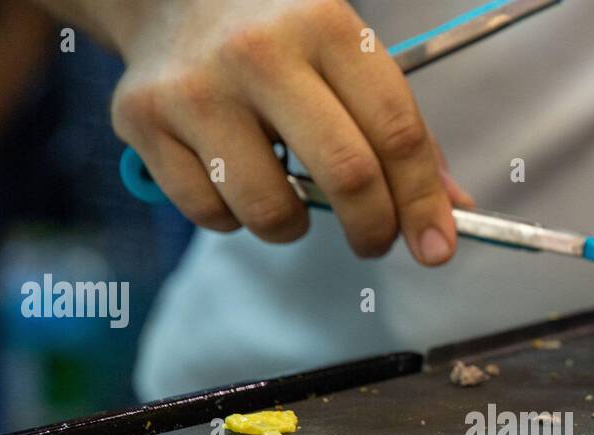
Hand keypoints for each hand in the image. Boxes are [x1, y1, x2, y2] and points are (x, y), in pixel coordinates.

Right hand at [101, 0, 468, 262]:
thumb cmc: (278, 34)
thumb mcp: (346, 56)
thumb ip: (400, 131)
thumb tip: (451, 211)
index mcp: (326, 26)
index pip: (395, 132)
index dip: (424, 202)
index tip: (437, 248)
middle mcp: (259, 53)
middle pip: (346, 175)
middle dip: (373, 229)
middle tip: (375, 241)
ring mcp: (196, 89)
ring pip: (270, 211)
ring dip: (294, 226)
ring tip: (290, 196)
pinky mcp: (142, 120)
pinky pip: (211, 214)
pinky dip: (234, 217)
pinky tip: (235, 177)